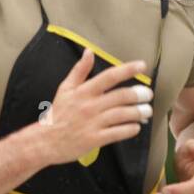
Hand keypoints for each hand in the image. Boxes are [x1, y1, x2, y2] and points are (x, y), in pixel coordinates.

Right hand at [37, 49, 154, 165]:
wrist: (45, 141)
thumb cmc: (58, 114)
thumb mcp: (65, 89)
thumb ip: (79, 70)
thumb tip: (89, 52)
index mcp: (83, 92)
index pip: (109, 77)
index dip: (127, 70)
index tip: (142, 65)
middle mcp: (89, 106)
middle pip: (121, 96)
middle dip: (139, 94)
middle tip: (148, 95)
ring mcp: (92, 123)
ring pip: (123, 114)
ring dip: (139, 112)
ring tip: (146, 111)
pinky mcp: (95, 139)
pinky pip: (119, 133)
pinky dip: (131, 129)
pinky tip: (135, 127)